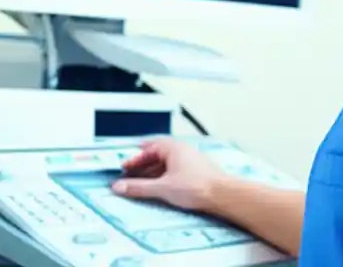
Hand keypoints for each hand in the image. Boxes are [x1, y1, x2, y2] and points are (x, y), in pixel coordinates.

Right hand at [112, 137, 230, 212]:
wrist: (223, 195)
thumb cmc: (198, 186)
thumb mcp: (163, 188)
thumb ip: (139, 187)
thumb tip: (120, 187)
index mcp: (173, 147)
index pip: (148, 148)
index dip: (134, 158)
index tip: (124, 168)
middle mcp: (182, 150)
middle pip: (156, 155)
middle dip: (141, 166)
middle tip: (129, 175)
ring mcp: (189, 160)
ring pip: (165, 164)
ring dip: (151, 173)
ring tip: (141, 184)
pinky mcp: (195, 172)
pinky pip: (173, 171)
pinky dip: (162, 177)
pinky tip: (159, 188)